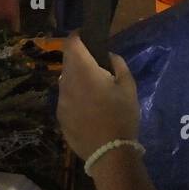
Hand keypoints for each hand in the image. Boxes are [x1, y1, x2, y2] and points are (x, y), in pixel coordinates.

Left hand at [57, 32, 139, 161]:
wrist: (109, 154)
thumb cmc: (121, 116)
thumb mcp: (128, 87)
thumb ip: (118, 65)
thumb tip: (108, 57)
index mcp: (82, 71)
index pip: (71, 42)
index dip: (79, 35)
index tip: (89, 36)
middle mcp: (66, 82)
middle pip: (68, 61)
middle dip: (80, 59)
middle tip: (98, 66)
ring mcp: (60, 101)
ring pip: (66, 81)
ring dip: (78, 79)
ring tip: (95, 90)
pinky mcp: (60, 117)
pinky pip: (67, 99)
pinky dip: (76, 97)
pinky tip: (90, 109)